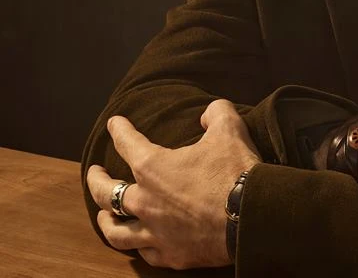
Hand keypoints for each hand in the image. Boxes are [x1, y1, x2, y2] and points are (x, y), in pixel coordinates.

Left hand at [86, 99, 260, 268]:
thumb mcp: (229, 129)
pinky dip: (139, 245)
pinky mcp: (171, 254)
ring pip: (116, 231)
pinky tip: (139, 242)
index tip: (114, 124)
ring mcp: (155, 232)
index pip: (127, 143)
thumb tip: (209, 113)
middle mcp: (145, 202)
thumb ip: (216, 113)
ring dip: (106, 221)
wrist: (251, 216)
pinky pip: (144, 253)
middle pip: (106, 193)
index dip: (119, 130)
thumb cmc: (236, 171)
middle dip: (96, 181)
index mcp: (153, 168)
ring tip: (103, 216)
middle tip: (95, 173)